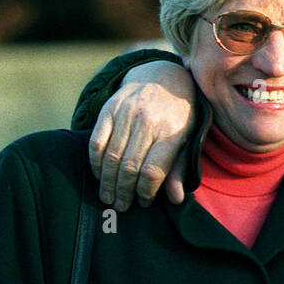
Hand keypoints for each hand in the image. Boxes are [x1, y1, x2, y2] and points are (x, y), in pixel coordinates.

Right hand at [89, 61, 196, 209]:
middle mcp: (148, 122)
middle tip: (121, 206)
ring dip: (107, 182)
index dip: (145, 191)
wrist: (164, 77)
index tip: (143, 202)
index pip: (153, 170)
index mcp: (172, 131)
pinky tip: (98, 175)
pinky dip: (95, 162)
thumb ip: (179, 167)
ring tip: (108, 197)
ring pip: (111, 156)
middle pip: (130, 166)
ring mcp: (126, 114)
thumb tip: (175, 199)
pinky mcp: (109, 109)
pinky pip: (96, 141)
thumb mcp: (188, 138)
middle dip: (124, 191)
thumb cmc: (180, 114)